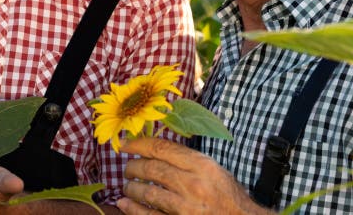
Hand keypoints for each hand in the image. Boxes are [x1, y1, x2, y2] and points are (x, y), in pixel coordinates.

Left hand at [118, 138, 270, 214]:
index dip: (138, 144)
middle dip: (133, 167)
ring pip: (147, 193)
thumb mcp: (213, 169)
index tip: (124, 144)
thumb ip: (187, 159)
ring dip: (131, 188)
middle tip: (128, 168)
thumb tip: (156, 150)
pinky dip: (134, 210)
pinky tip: (124, 204)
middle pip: (151, 169)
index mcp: (201, 166)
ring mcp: (185, 207)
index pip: (162, 149)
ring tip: (127, 186)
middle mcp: (192, 184)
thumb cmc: (228, 196)